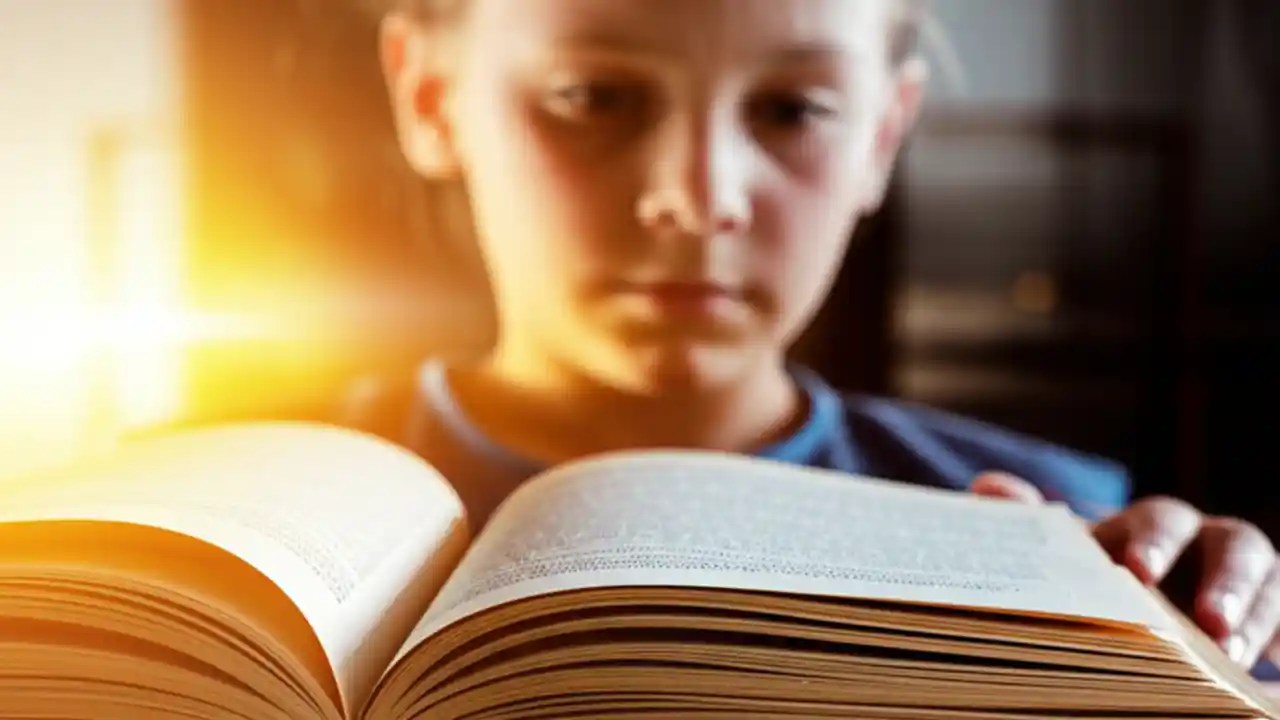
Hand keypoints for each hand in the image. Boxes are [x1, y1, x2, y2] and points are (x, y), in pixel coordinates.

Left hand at [971, 472, 1279, 669]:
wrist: (1153, 622)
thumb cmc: (1101, 581)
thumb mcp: (1073, 559)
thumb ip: (1032, 524)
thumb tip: (987, 488)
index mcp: (1150, 529)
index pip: (1157, 523)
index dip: (1150, 543)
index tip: (1132, 572)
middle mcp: (1205, 545)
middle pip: (1229, 544)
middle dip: (1218, 580)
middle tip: (1200, 619)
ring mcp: (1245, 580)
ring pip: (1264, 579)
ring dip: (1252, 612)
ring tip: (1231, 653)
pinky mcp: (1270, 614)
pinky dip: (1274, 636)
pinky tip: (1258, 671)